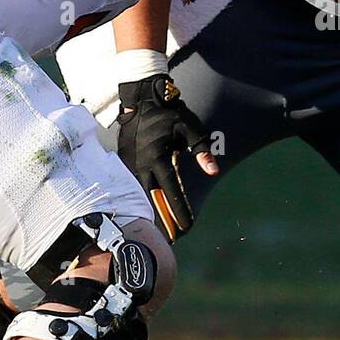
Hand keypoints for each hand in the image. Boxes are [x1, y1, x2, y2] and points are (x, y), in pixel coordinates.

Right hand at [116, 75, 217, 241]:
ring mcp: (131, 164)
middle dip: (164, 220)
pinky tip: (147, 211)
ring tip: (160, 232)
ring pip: (142, 195)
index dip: (180, 211)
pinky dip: (142, 199)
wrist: (142, 99)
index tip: (187, 227)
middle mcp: (143, 165)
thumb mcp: (189, 128)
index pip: (172, 191)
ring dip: (152, 212)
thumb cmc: (170, 113)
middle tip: (173, 240)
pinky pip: (135, 186)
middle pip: (154, 200)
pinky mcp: (126, 162)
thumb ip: (201, 151)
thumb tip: (213, 171)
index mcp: (158, 158)